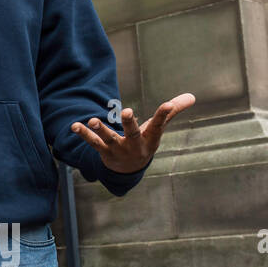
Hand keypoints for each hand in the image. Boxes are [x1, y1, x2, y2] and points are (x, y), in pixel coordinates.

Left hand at [71, 92, 195, 172]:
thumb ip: (172, 112)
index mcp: (150, 138)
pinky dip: (84, 135)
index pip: (159, 124)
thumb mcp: (158, 129)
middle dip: (130, 123)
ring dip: (101, 130)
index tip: (168, 104)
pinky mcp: (104, 152)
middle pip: (133, 133)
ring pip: (109, 139)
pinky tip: (75, 126)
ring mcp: (118, 149)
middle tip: (127, 112)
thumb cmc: (145, 142)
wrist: (129, 170)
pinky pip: (93, 143)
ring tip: (93, 120)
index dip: (164, 114)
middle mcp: (134, 145)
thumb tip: (192, 96)